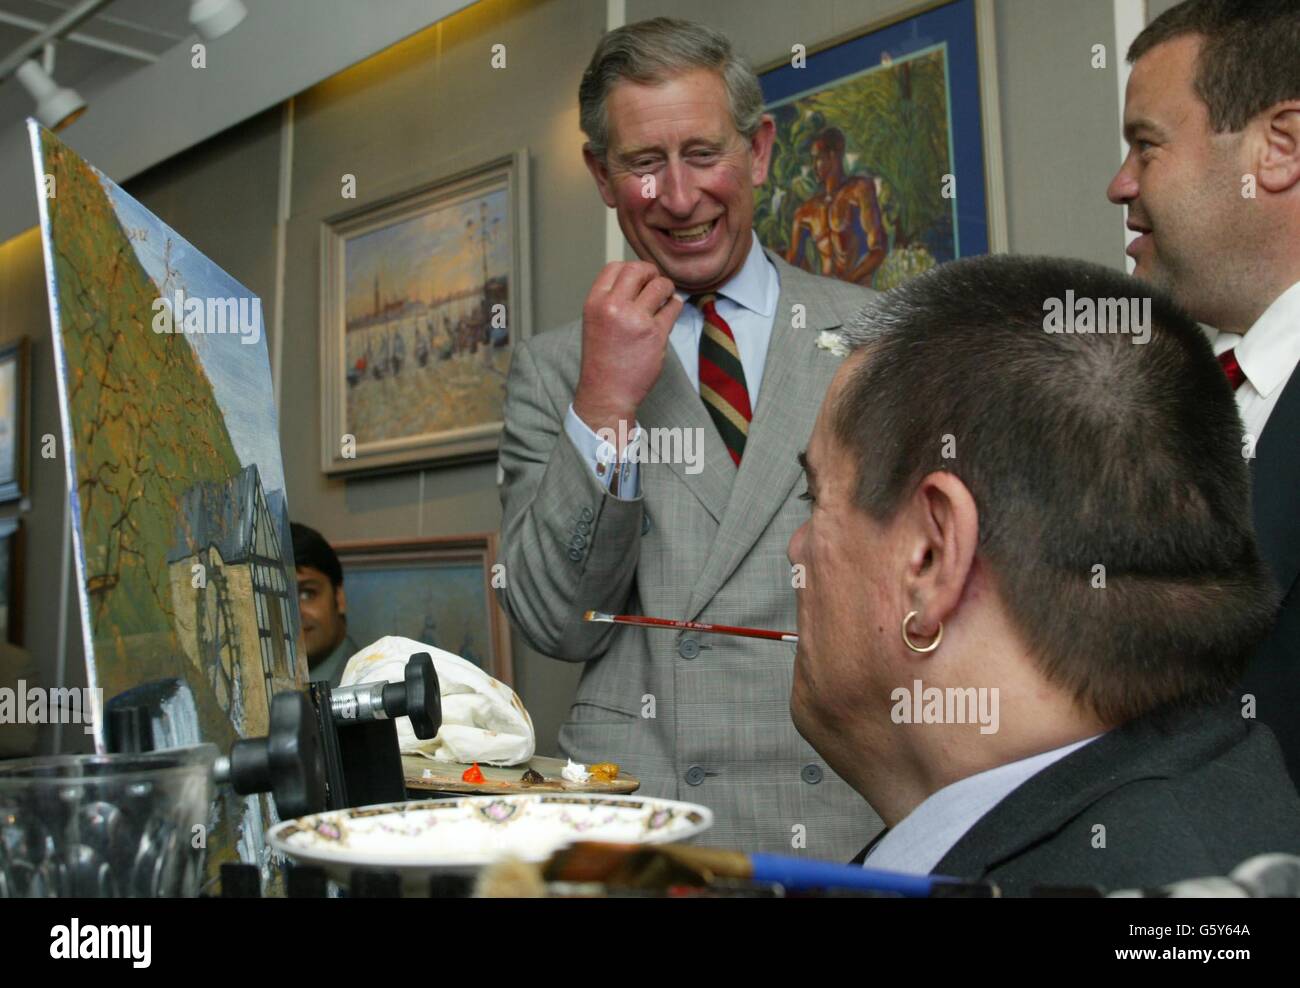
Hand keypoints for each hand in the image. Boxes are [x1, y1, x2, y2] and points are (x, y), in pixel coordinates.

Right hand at [573, 261, 682, 438]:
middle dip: (651, 274)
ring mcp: (636, 320)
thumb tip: (637, 279)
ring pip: (660, 286)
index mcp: (595, 302)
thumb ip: (611, 299)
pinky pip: (673, 307)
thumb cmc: (602, 359)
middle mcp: (614, 307)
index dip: (630, 269)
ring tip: (664, 299)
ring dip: (666, 288)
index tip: (638, 279)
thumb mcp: (595, 321)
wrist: (607, 391)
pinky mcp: (656, 333)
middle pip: (639, 270)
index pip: (615, 267)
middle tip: (654, 284)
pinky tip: (669, 312)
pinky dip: (674, 306)